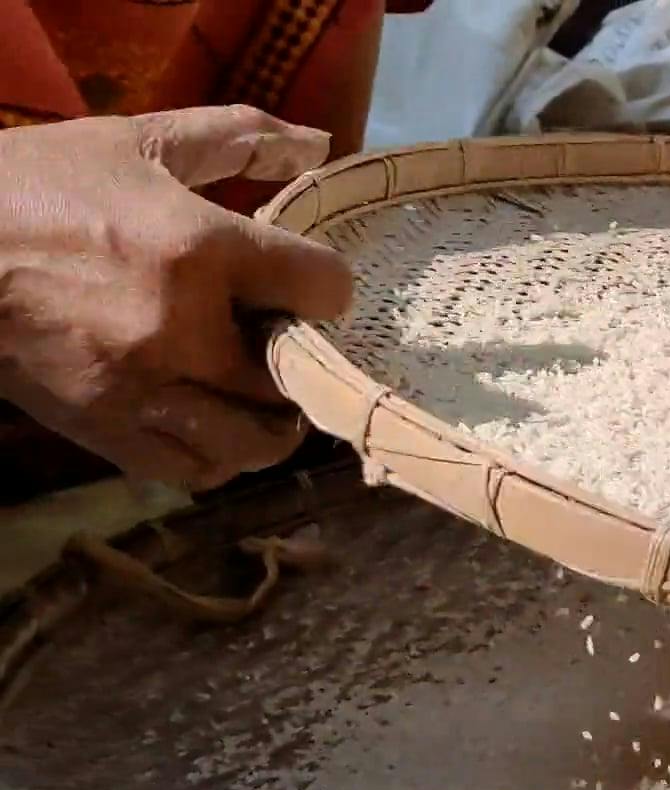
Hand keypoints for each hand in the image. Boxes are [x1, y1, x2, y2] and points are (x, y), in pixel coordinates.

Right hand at [0, 105, 352, 490]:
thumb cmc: (38, 186)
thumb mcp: (137, 142)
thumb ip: (234, 136)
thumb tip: (316, 141)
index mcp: (197, 248)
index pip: (323, 287)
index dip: (326, 286)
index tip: (304, 283)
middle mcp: (180, 329)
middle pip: (297, 373)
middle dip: (300, 357)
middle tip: (282, 339)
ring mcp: (143, 389)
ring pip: (256, 440)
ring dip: (271, 419)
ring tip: (257, 391)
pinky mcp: (107, 430)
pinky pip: (196, 469)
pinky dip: (219, 454)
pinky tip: (213, 422)